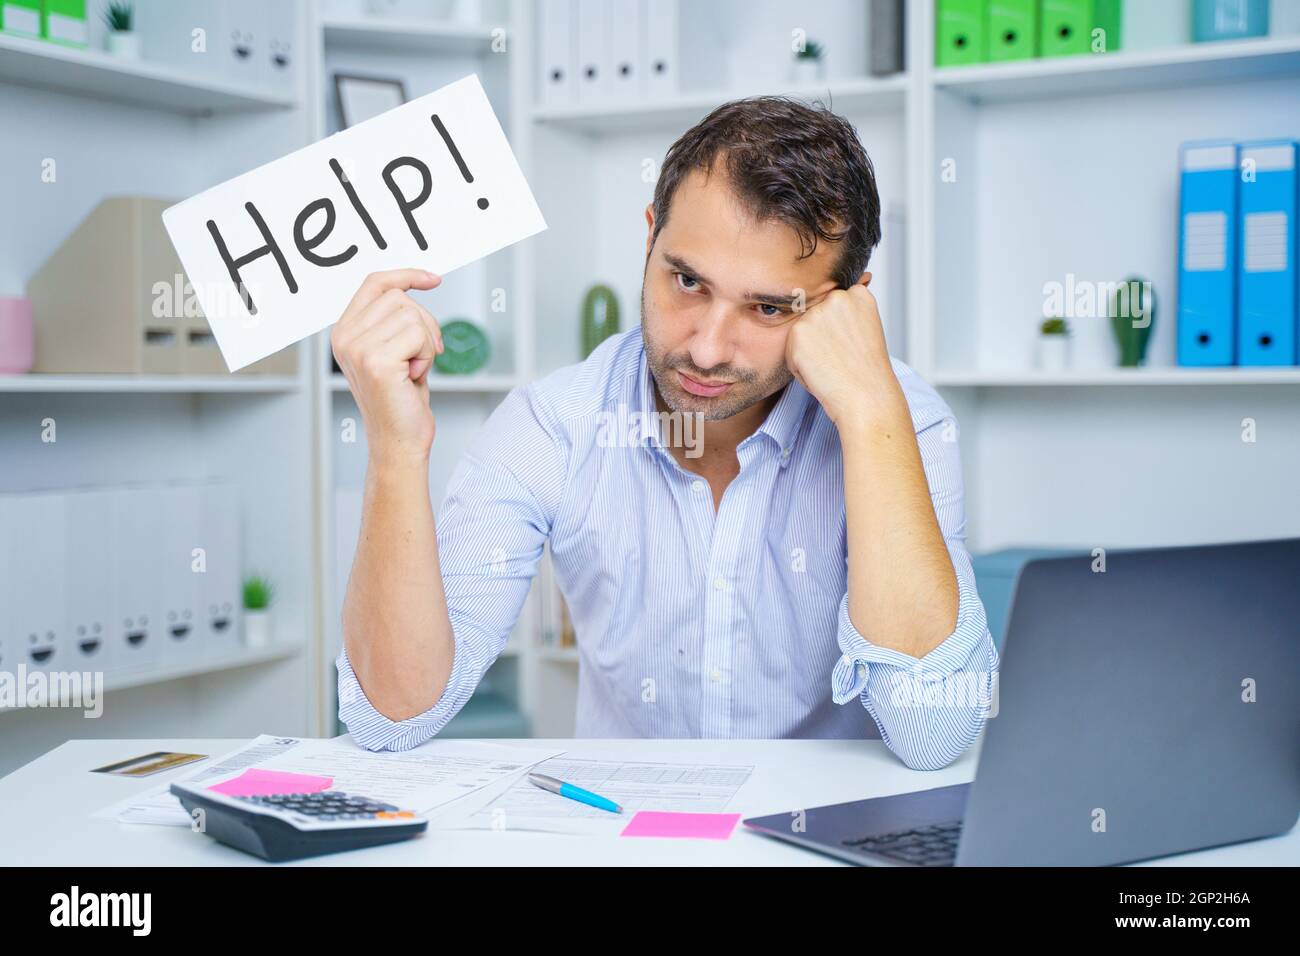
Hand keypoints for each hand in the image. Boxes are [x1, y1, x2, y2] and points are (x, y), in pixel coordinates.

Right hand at [331, 269, 444, 465]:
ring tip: (414, 369)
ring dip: (426, 343)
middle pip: (399, 297)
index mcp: (344, 332)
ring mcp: (357, 348)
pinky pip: (419, 335)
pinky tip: (414, 377)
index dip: (405, 275)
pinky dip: (428, 355)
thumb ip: (394, 321)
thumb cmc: (402, 401)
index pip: (374, 283)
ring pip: (412, 314)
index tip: (433, 279)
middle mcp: (344, 337)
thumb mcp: (396, 352)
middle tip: (422, 357)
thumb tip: (413, 286)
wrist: (400, 441)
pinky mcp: (376, 361)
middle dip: (424, 323)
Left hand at [784, 278, 903, 428]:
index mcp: (857, 294)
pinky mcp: (798, 333)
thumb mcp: (865, 330)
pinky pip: (790, 352)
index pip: (833, 303)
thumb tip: (823, 307)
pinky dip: (800, 367)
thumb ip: (846, 313)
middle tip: (841, 357)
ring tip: (832, 365)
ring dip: (809, 352)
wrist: (866, 397)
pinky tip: (821, 372)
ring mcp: (816, 314)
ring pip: (801, 334)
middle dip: (821, 337)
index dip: (838, 327)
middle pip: (814, 317)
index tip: (849, 344)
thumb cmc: (866, 371)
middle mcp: (836, 298)